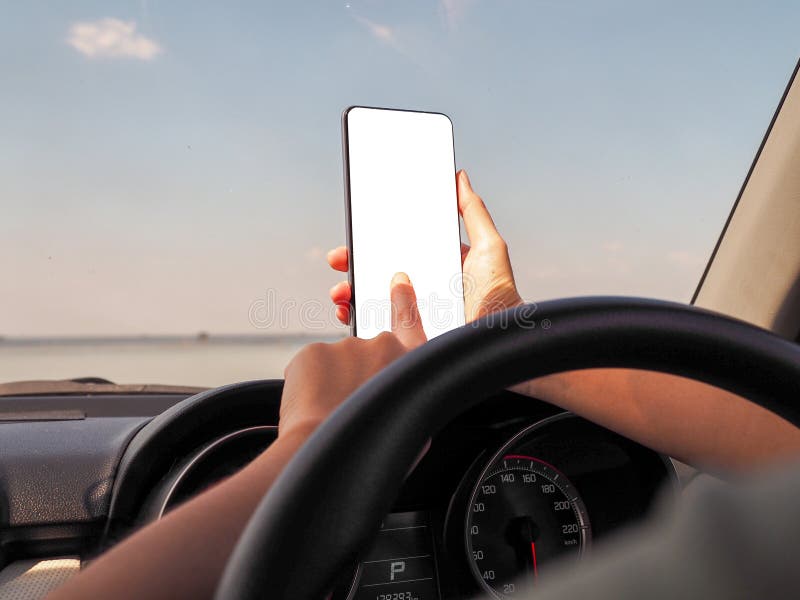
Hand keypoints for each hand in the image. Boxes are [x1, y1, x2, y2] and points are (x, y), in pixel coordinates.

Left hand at [279, 272, 425, 437]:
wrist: (326, 451)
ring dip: (332, 385)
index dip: (404, 300)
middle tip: (349, 409)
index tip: (398, 281)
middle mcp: (381, 347)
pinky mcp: (313, 350)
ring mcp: (345, 346)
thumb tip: (398, 394)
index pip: (410, 320)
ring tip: (331, 415)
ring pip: (335, 363)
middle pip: (366, 355)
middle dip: (355, 377)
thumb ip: (408, 395)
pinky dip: (309, 386)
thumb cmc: (371, 447)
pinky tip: (313, 408)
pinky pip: (311, 367)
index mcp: (411, 363)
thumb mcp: (413, 424)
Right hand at [328, 170, 522, 323]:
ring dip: (347, 291)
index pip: (396, 250)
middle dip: (351, 264)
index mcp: (433, 267)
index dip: (372, 242)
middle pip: (376, 273)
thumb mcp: (488, 247)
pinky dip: (353, 319)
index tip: (355, 233)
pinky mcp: (405, 338)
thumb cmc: (498, 296)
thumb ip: (473, 213)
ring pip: (369, 299)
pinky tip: (347, 311)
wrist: (499, 340)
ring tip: (341, 291)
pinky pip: (372, 328)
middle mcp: (420, 290)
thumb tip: (459, 178)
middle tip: (339, 258)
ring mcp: (411, 315)